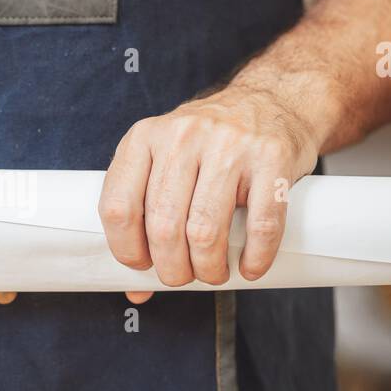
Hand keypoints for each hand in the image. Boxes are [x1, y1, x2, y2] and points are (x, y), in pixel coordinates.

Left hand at [99, 80, 326, 301]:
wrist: (271, 101)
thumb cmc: (210, 143)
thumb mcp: (166, 161)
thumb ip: (144, 213)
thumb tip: (135, 289)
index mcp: (145, 137)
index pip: (118, 207)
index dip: (127, 249)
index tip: (141, 264)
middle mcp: (184, 137)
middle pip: (163, 226)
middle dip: (171, 268)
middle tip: (181, 276)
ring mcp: (230, 145)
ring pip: (205, 232)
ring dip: (209, 269)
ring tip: (213, 273)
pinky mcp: (272, 158)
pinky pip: (260, 225)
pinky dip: (254, 258)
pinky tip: (250, 267)